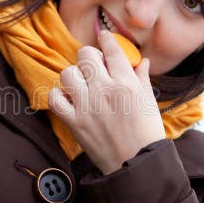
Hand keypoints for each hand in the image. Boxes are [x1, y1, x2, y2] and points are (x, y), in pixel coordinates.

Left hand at [48, 30, 164, 174]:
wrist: (136, 165)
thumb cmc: (146, 134)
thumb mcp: (149, 102)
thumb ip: (142, 78)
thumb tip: (141, 61)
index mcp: (127, 82)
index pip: (111, 49)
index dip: (106, 39)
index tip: (103, 38)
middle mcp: (105, 90)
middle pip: (85, 55)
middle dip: (89, 58)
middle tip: (93, 67)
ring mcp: (87, 105)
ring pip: (68, 73)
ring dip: (74, 76)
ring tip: (81, 85)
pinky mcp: (74, 122)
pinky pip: (54, 98)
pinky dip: (58, 96)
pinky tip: (69, 99)